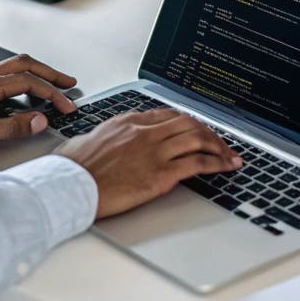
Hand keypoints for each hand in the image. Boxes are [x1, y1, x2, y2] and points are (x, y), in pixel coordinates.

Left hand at [0, 54, 76, 157]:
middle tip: (69, 83)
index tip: (67, 107)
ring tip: (51, 84)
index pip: (30, 83)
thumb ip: (12, 127)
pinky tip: (20, 91)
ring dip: (35, 73)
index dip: (53, 95)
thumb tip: (40, 121)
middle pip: (25, 65)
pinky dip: (19, 77)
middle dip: (50, 73)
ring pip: (13, 66)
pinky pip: (1, 72)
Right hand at [55, 108, 241, 218]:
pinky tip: (224, 167)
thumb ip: (99, 137)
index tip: (196, 129)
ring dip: (218, 146)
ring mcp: (153, 151)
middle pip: (187, 123)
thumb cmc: (71, 168)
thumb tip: (97, 141)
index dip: (187, 122)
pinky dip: (216, 163)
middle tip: (220, 142)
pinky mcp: (160, 174)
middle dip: (208, 132)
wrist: (69, 185)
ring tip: (229, 155)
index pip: (167, 115)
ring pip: (198, 138)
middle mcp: (144, 132)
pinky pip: (196, 163)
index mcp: (127, 122)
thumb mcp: (85, 141)